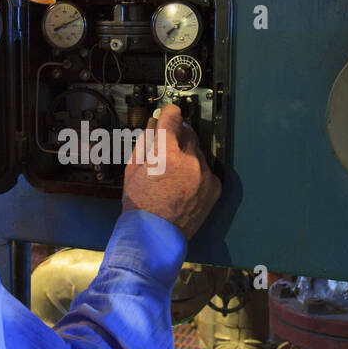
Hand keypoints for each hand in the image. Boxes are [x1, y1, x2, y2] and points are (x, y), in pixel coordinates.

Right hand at [122, 104, 220, 238]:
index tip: (169, 111)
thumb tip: (154, 124)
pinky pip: (206, 170)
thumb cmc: (140, 204)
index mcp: (166, 153)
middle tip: (168, 145)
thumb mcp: (133, 169)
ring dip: (187, 155)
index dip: (169, 112)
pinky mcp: (214, 187)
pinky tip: (185, 184)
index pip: (172, 118)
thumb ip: (145, 141)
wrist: (155, 236)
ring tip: (174, 173)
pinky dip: (197, 172)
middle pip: (188, 132)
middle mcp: (189, 160)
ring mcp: (204, 174)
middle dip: (178, 135)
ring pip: (197, 152)